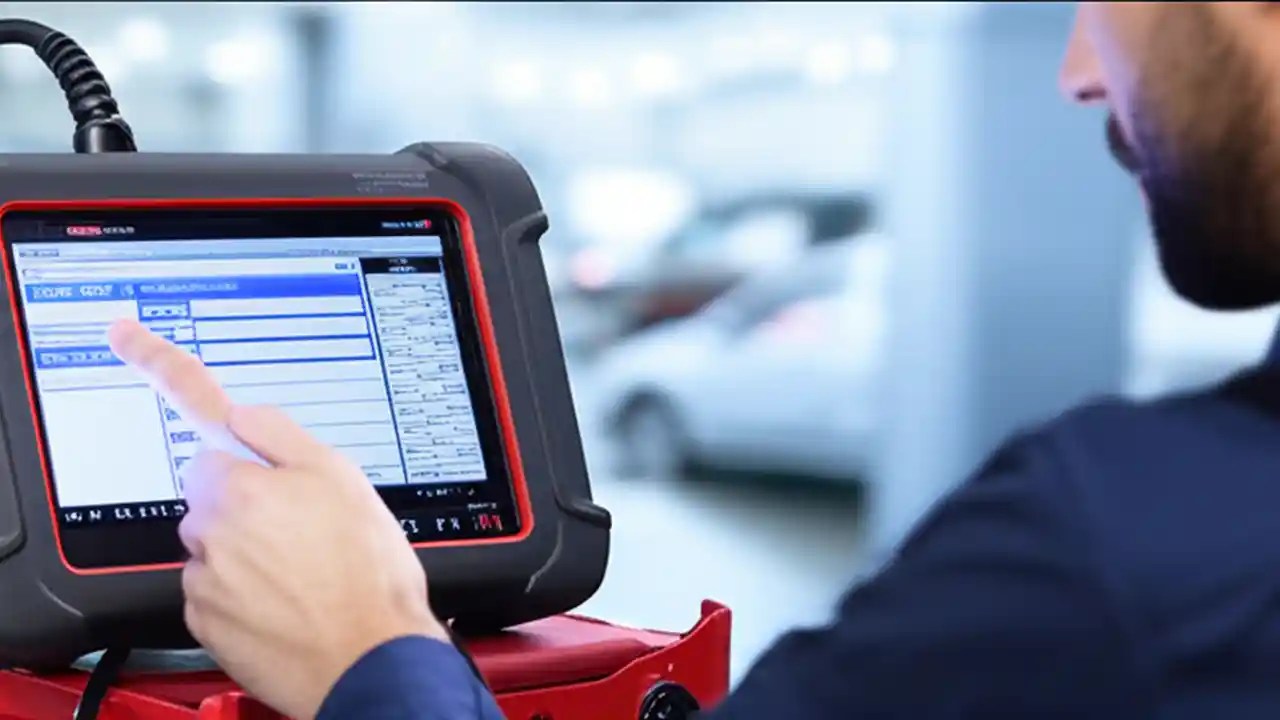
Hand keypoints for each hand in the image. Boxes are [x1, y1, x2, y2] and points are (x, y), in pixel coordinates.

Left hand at [108, 319, 448, 719]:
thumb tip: (245, 415)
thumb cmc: (367, 572)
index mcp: (242, 486)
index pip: (199, 417)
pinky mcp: (205, 622)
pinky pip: (213, 588)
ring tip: (306, 567)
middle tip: (304, 522)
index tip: (123, 334)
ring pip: (214, 542)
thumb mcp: (345, 481)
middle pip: (213, 491)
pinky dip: (242, 590)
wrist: (369, 658)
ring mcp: (205, 578)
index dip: (159, 365)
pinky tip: (288, 597)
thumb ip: (284, 438)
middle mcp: (212, 529)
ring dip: (247, 547)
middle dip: (247, 498)